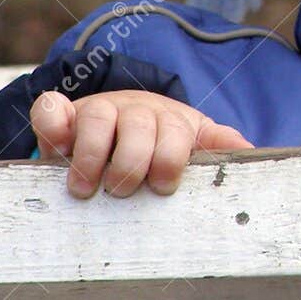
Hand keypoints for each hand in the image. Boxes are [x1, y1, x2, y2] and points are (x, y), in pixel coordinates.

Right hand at [30, 89, 252, 198]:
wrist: (121, 114)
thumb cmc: (161, 140)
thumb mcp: (192, 140)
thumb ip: (216, 145)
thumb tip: (248, 151)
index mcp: (170, 120)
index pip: (175, 133)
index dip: (170, 159)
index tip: (162, 187)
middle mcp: (135, 110)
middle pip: (138, 125)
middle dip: (132, 161)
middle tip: (122, 191)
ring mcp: (99, 109)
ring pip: (97, 116)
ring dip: (91, 154)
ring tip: (85, 188)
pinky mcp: (64, 114)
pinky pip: (52, 108)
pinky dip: (51, 123)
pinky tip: (56, 145)